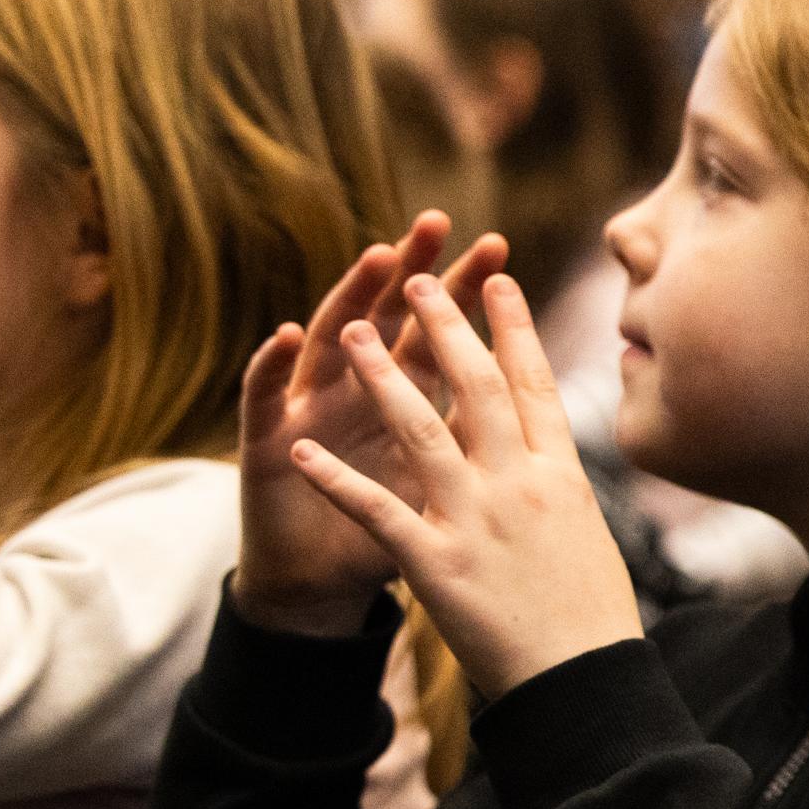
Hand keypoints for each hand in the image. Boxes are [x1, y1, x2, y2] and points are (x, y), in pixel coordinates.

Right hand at [237, 213, 503, 635]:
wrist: (325, 586)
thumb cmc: (393, 533)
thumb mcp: (448, 485)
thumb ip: (480, 442)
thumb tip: (545, 409)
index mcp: (408, 398)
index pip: (442, 333)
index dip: (465, 294)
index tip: (499, 250)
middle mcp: (357, 390)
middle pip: (388, 320)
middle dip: (413, 272)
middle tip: (436, 223)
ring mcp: (309, 409)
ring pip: (328, 342)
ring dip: (351, 299)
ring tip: (375, 258)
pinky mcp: (265, 443)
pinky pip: (264, 400)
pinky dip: (270, 368)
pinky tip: (285, 336)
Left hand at [284, 271, 643, 695]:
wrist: (583, 681)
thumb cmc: (592, 616)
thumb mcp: (586, 534)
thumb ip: (555, 485)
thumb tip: (545, 446)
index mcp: (562, 478)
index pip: (534, 387)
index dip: (513, 328)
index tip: (495, 280)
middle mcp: (522, 487)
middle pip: (478, 389)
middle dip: (444, 328)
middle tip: (415, 281)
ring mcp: (478, 522)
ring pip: (421, 432)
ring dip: (379, 379)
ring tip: (348, 336)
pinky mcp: (438, 564)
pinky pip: (376, 510)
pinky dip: (335, 480)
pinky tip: (301, 452)